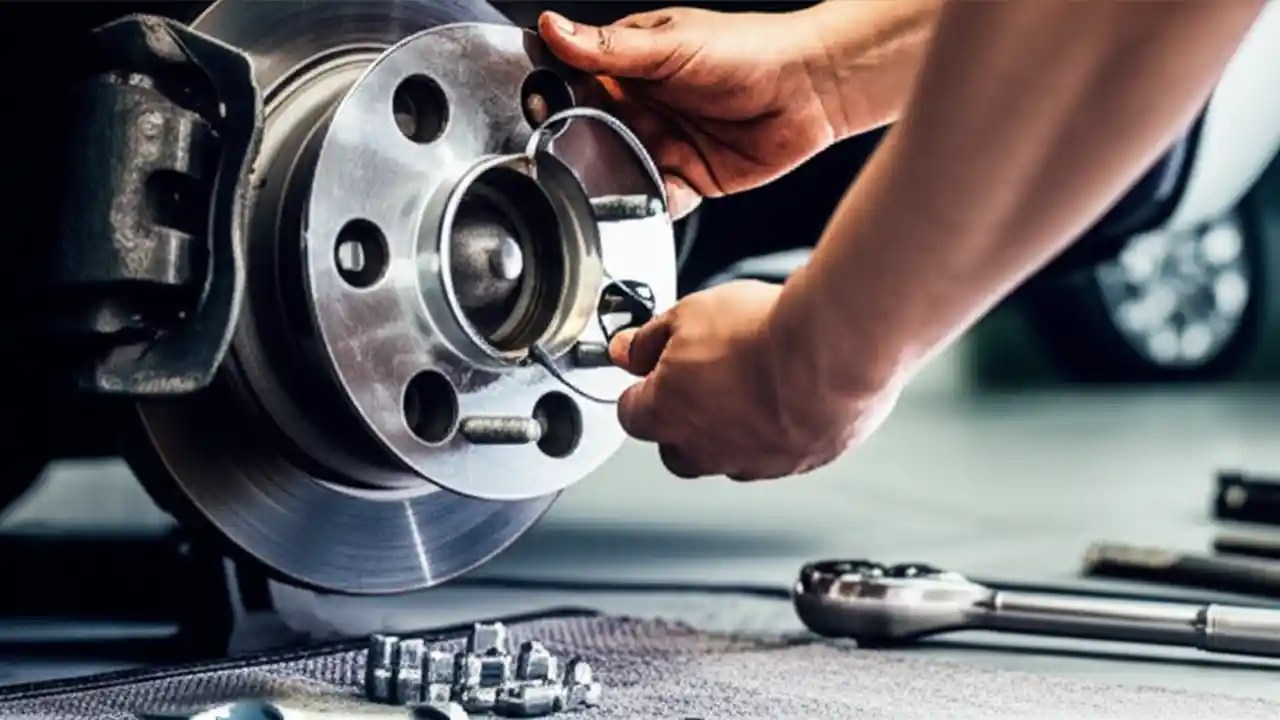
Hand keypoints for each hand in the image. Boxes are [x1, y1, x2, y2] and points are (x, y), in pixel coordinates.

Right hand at [537, 7, 845, 217]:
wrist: (812, 89)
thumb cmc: (749, 49)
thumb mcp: (670, 45)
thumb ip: (609, 48)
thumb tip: (551, 28)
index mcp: (629, 66)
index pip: (573, 84)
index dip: (550, 101)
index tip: (534, 114)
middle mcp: (642, 108)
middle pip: (590, 137)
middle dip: (579, 151)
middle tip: (569, 158)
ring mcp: (663, 144)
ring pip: (619, 173)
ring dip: (612, 183)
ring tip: (609, 182)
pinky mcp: (690, 178)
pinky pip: (656, 199)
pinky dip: (649, 206)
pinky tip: (648, 198)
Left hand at [608, 280, 897, 479]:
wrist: (835, 349)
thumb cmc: (763, 333)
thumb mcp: (688, 313)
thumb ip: (650, 339)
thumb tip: (627, 350)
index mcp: (667, 413)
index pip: (631, 414)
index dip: (640, 390)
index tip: (650, 370)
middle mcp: (705, 449)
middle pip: (676, 449)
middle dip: (680, 421)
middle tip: (700, 381)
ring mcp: (753, 462)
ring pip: (727, 456)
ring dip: (730, 429)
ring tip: (752, 382)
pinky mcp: (798, 463)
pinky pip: (776, 454)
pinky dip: (776, 431)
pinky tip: (791, 395)